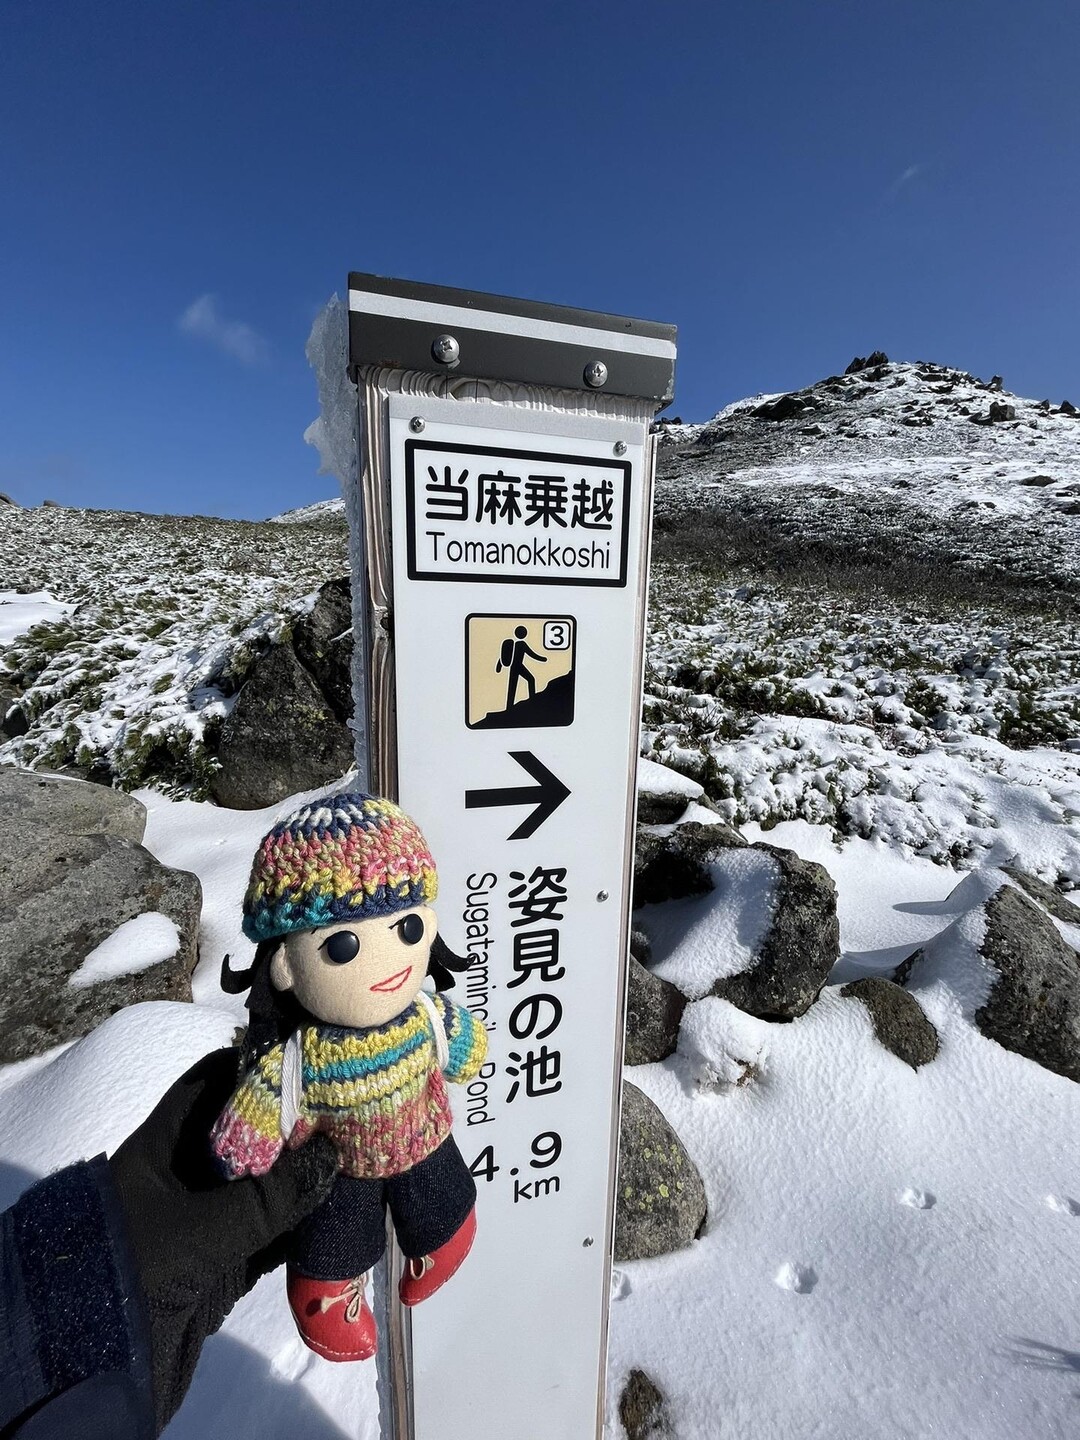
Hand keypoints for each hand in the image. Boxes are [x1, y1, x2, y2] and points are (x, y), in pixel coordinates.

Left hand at [110, 1048, 336, 1433]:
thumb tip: (333, 1157)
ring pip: (265, 1184)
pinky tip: (341, 1212)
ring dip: (304, 1176)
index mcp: (164, 1147)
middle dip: (293, 1123)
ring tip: (357, 1155)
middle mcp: (187, 1175)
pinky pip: (272, 1231)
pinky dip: (303, 1223)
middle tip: (348, 1107)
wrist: (97, 1368)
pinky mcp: (224, 1262)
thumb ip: (270, 1196)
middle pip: (247, 1133)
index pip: (212, 1083)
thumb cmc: (136, 1271)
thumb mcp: (203, 1230)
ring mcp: (206, 1218)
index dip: (256, 1066)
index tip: (308, 1058)